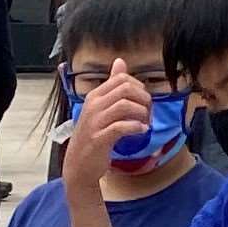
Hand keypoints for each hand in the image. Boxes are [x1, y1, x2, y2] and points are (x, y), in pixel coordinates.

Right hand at [62, 63, 154, 196]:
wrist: (78, 165)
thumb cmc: (93, 136)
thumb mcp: (101, 107)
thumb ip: (112, 86)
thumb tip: (120, 61)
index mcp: (95, 96)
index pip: (121, 78)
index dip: (139, 87)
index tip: (143, 102)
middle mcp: (93, 105)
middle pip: (125, 88)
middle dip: (143, 99)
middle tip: (148, 113)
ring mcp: (95, 122)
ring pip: (125, 105)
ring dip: (142, 113)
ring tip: (146, 123)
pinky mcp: (99, 138)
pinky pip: (121, 127)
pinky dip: (136, 128)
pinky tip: (142, 131)